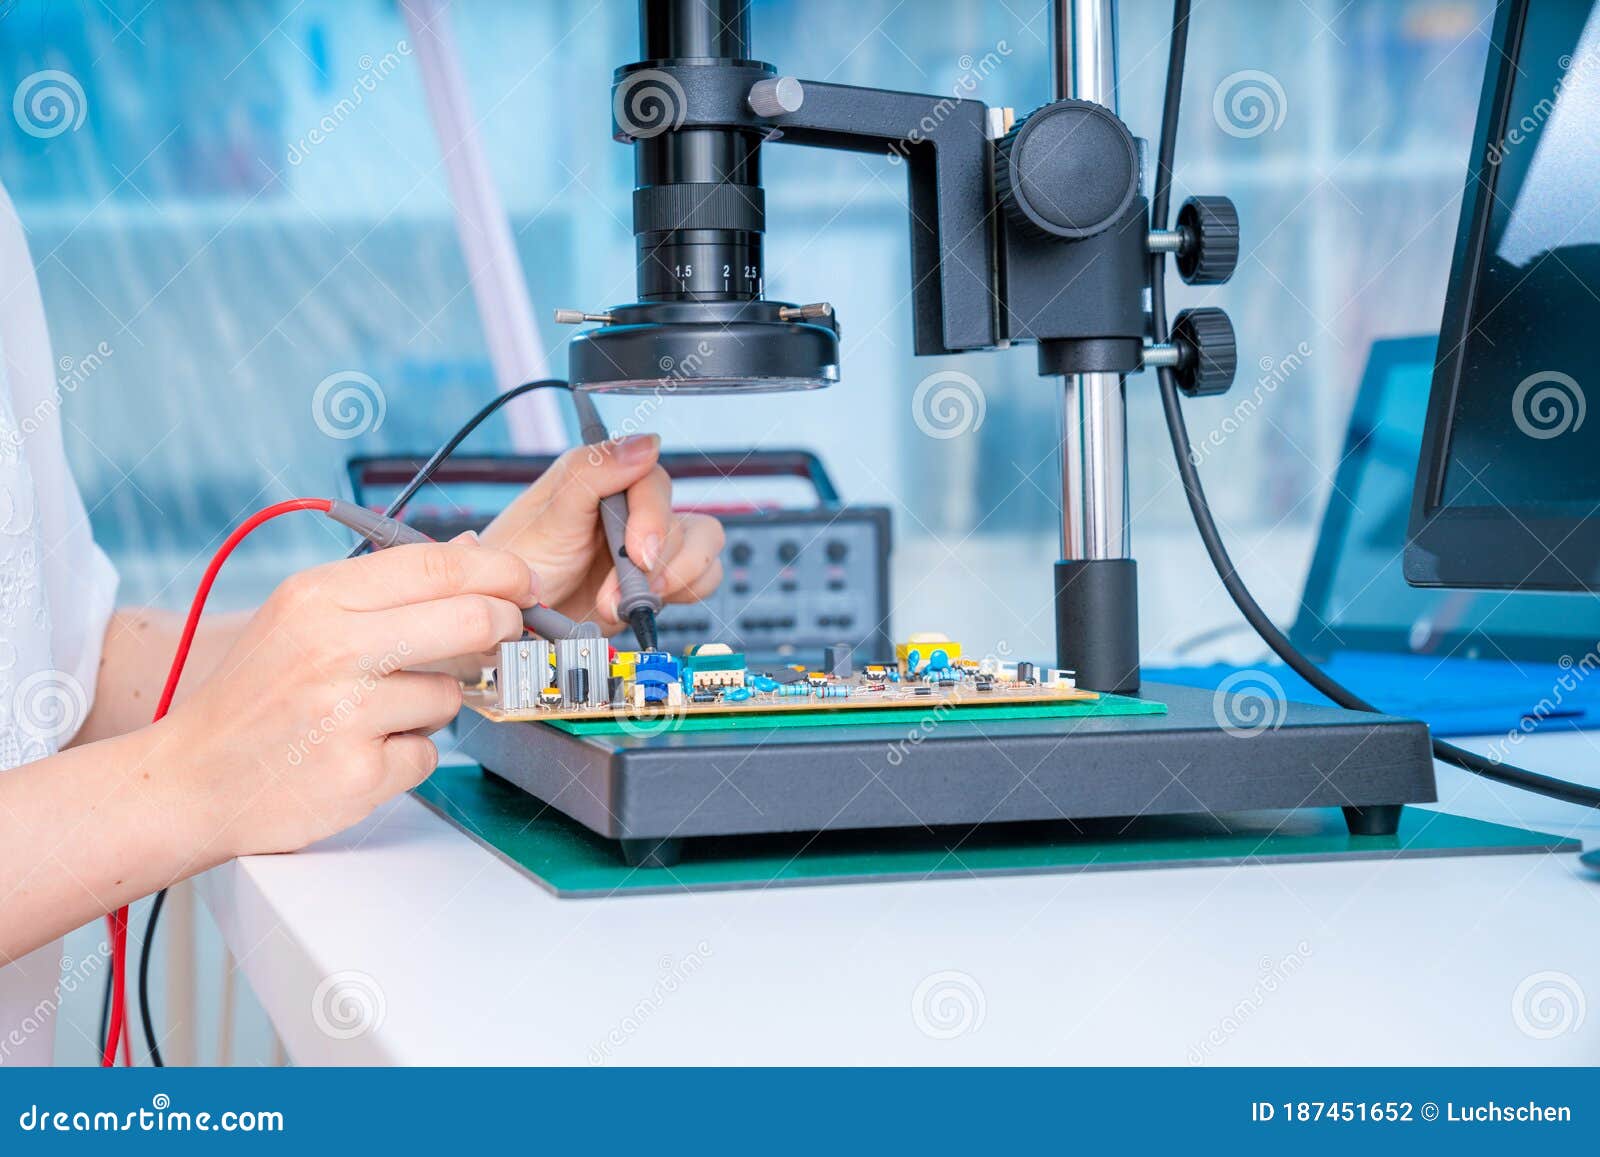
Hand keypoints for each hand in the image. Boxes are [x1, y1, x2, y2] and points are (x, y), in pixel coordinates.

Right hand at [159, 540, 536, 857]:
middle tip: (505, 635)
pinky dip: (408, 755)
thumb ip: (386, 586)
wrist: (192, 779)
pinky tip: (361, 752)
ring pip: (453, 695)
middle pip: (471, 619)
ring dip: (434, 706)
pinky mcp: (361, 771)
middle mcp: (333, 649)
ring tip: (376, 713)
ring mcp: (348, 713)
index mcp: (318, 597)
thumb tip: (473, 546)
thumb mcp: (302, 617)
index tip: (525, 581)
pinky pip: (429, 753)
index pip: (437, 565)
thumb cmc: (257, 695)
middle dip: (504, 626)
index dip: (500, 570)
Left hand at [480, 434, 725, 633]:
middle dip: (656, 563)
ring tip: (625, 604)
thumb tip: (647, 442)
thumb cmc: (520, 563)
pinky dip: (685, 593)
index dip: (653, 519)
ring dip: (674, 580)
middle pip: (684, 519)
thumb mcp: (549, 514)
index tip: (637, 554)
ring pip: (703, 546)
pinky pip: (704, 577)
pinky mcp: (658, 581)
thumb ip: (593, 472)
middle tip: (619, 592)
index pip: (655, 483)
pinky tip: (644, 606)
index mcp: (606, 479)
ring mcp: (649, 546)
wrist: (515, 620)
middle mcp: (632, 509)